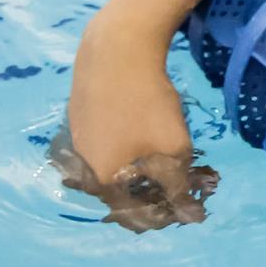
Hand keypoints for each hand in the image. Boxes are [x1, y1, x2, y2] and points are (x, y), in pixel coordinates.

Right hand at [55, 11, 219, 232]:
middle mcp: (82, 165)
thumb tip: (188, 217)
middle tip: (181, 180)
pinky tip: (144, 135)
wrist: (117, 49)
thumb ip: (179, 188)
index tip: (186, 204)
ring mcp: (77, 140)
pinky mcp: (79, 117)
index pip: (132, 213)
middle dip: (152, 192)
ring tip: (167, 158)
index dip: (162, 214)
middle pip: (119, 191)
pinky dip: (126, 148)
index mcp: (102, 180)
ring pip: (112, 166)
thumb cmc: (148, 104)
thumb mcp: (173, 150)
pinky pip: (105, 145)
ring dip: (140, 170)